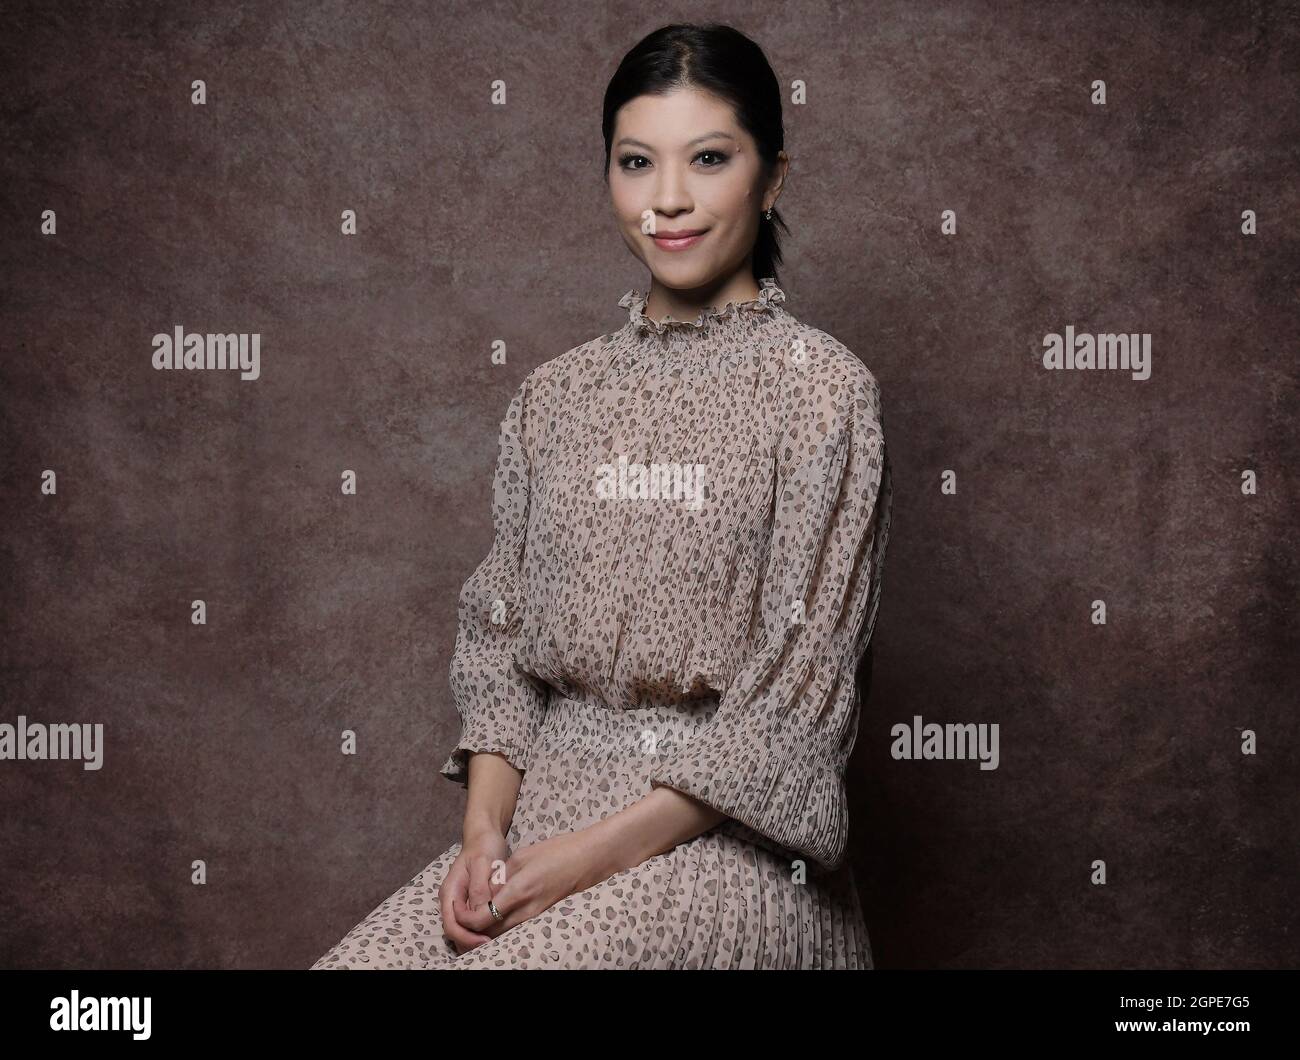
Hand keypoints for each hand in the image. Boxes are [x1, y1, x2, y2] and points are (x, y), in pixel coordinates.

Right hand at [438, 825, 510, 954]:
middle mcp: (451, 898)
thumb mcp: (483, 863)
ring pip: (463, 926)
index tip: (485, 940)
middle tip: (492, 944)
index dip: (466, 937)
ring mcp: (460, 900)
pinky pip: (472, 919)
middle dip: (471, 941)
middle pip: (455, 930)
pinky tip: (495, 927)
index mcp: (450, 891)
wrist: (484, 835)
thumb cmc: (483, 846)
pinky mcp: (470, 899)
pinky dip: (481, 927)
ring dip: (475, 936)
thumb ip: (479, 887)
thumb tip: (479, 910)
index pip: (451, 924)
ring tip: (495, 940)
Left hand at [456, 829, 612, 939]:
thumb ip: (500, 876)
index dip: (465, 918)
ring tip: (476, 912)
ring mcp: (534, 916)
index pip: (482, 918)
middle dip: (471, 927)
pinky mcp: (540, 916)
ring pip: (501, 932)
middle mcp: (526, 910)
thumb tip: (487, 891)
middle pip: (489, 932)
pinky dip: (500, 923)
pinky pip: (514, 926)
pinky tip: (496, 911)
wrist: (588, 859)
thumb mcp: (522, 856)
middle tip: (462, 914)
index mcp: (518, 891)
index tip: (458, 907)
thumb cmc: (557, 851)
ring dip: (485, 927)